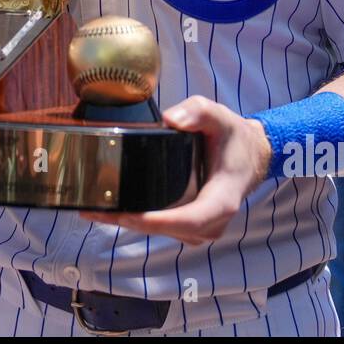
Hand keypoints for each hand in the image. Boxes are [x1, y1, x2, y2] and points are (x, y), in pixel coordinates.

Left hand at [79, 96, 269, 244]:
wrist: (251, 157)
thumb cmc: (234, 138)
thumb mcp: (220, 116)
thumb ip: (198, 112)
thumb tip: (171, 119)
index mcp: (222, 199)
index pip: (188, 219)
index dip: (156, 221)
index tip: (127, 214)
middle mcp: (212, 222)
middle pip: (166, 229)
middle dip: (128, 221)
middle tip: (92, 211)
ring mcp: (202, 229)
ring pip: (160, 232)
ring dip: (127, 223)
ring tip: (93, 210)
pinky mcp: (190, 228)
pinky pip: (161, 228)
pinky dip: (136, 220)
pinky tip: (111, 210)